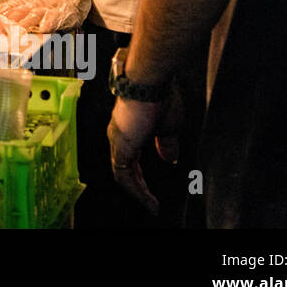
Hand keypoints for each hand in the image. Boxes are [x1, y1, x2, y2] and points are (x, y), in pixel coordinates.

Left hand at [108, 87, 182, 215]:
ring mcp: (117, 139)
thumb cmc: (160, 95)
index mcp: (129, 129)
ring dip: (137, 192)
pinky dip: (136, 190)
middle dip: (138, 187)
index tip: (151, 191)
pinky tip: (147, 200)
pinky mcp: (121, 145)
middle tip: (150, 203)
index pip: (130, 159)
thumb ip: (166, 143)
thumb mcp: (168, 125)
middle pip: (124, 168)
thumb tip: (169, 158)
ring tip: (151, 206)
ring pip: (123, 174)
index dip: (140, 177)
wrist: (150, 80)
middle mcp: (119, 134)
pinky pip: (124, 175)